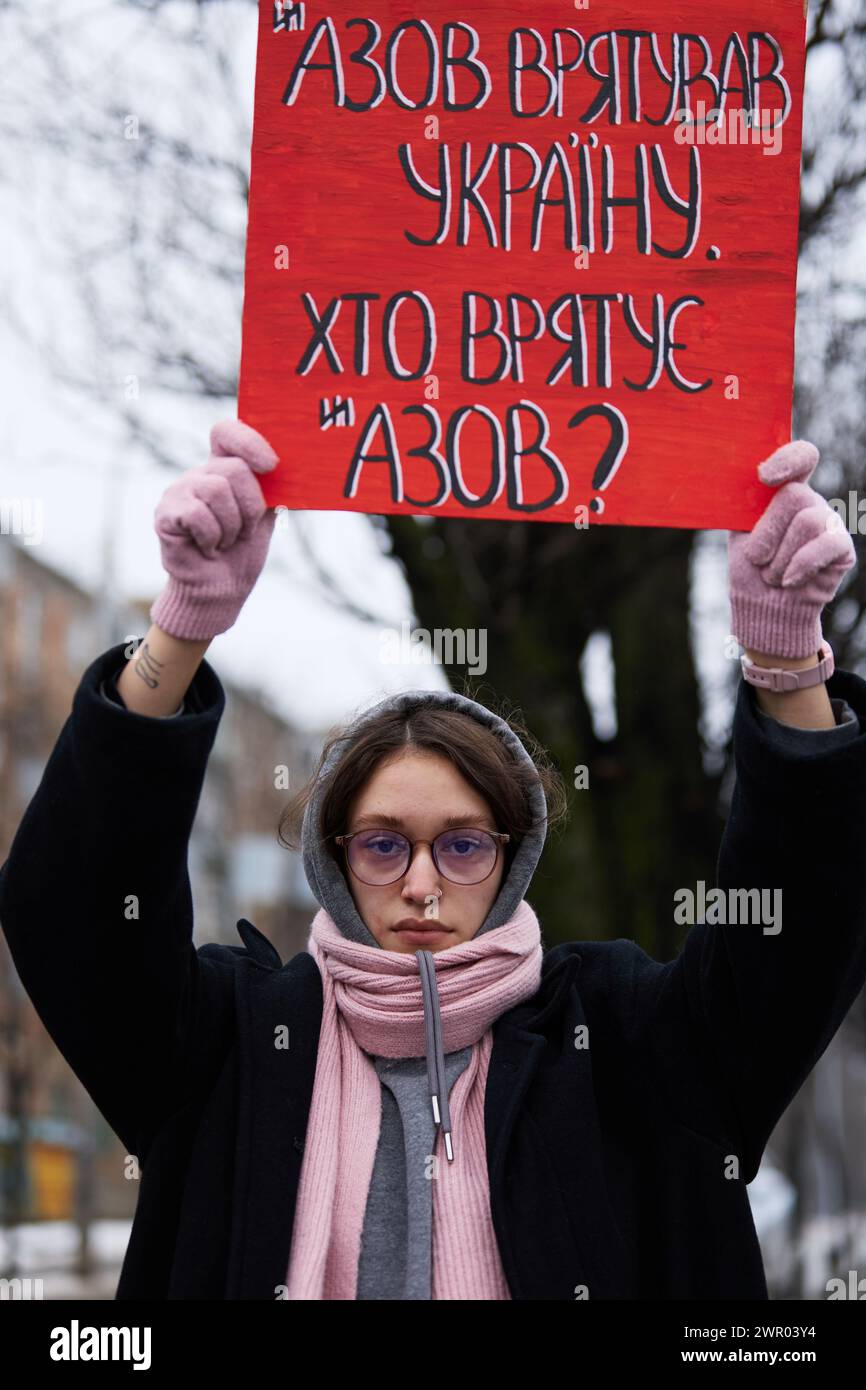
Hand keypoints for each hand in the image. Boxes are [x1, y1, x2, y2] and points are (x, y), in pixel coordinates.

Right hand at [149, 418, 278, 640]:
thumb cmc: (242, 552)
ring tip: (224, 541)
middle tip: (242, 532)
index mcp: (222, 470)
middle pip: (234, 468)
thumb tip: (294, 463)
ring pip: (217, 490)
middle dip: (249, 508)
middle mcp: (199, 475)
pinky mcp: (165, 513)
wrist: (221, 590)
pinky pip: (198, 513)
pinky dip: (212, 537)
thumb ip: (271, 487)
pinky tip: (206, 548)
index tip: (271, 465)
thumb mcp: (264, 515)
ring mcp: (178, 491)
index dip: (248, 441)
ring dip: (231, 526)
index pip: (226, 433)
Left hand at [727, 440, 855, 660]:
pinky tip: (789, 581)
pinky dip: (800, 565)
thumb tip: (744, 479)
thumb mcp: (740, 533)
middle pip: (794, 495)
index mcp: (784, 491)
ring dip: (780, 557)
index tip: (764, 475)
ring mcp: (829, 522)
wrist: (765, 608)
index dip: (788, 458)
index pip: (800, 458)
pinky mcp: (842, 548)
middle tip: (758, 558)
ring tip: (772, 574)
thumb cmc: (751, 569)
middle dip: (767, 533)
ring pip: (808, 521)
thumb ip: (746, 505)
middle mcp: (810, 501)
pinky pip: (825, 545)